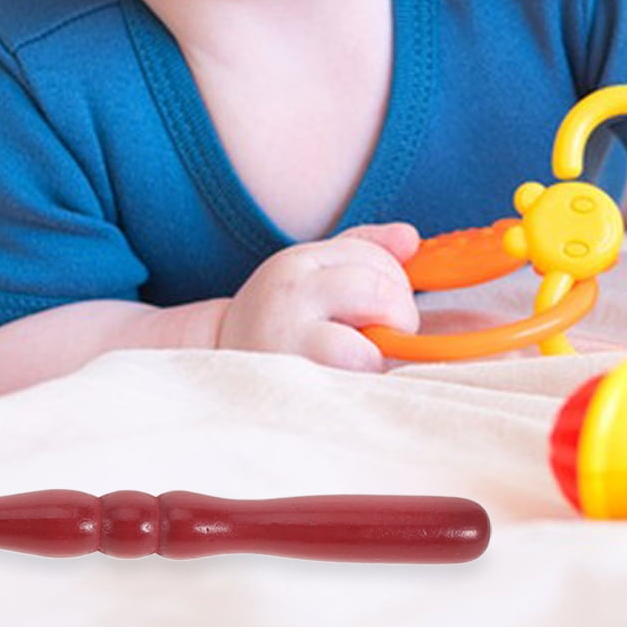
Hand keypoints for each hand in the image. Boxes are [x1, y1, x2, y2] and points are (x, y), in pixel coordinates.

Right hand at [218, 223, 420, 370]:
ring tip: (364, 359)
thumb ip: (365, 249)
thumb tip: (409, 237)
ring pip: (367, 350)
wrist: (217, 357)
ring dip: (380, 358)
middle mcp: (288, 295)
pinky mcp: (292, 386)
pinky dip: (361, 385)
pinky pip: (350, 388)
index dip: (395, 282)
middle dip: (399, 316)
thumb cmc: (282, 317)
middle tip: (381, 335)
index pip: (375, 258)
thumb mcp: (314, 271)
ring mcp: (287, 344)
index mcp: (297, 263)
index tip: (379, 305)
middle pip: (379, 292)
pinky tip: (347, 379)